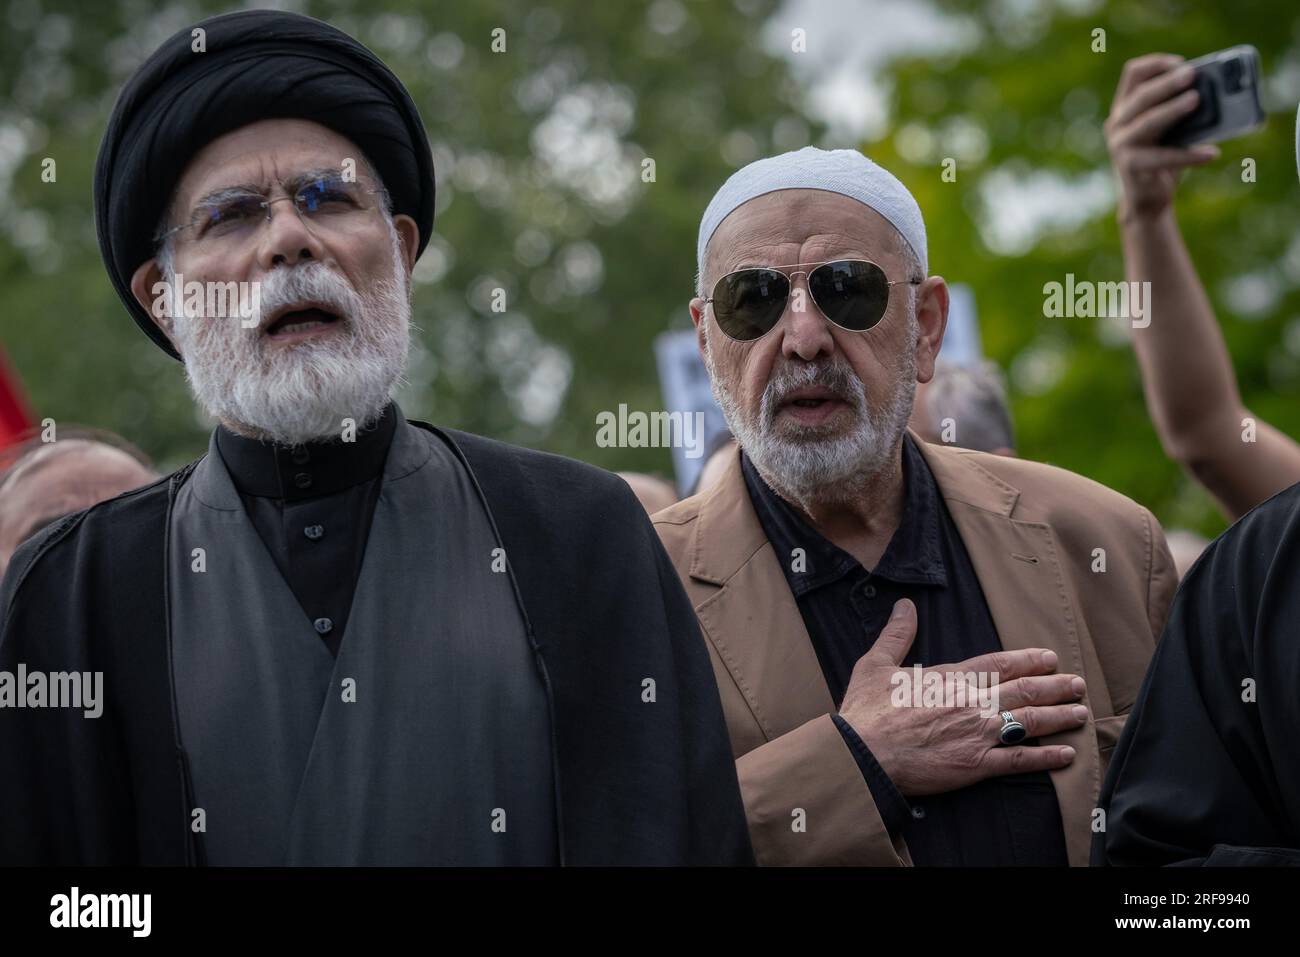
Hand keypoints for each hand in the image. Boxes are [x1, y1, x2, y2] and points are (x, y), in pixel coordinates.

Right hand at [838, 599, 1088, 797]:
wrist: (864, 752)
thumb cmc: (867, 711)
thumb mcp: (876, 664)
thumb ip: (896, 635)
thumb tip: (904, 606)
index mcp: (950, 677)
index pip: (998, 664)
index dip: (1027, 660)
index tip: (1050, 658)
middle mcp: (971, 701)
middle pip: (1023, 690)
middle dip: (1054, 686)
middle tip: (1078, 684)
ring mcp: (978, 733)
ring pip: (1030, 721)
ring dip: (1058, 716)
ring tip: (1080, 712)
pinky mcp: (977, 765)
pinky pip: (1020, 760)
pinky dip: (1046, 756)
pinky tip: (1066, 754)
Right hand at [1105, 53, 1219, 221]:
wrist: (1147, 199)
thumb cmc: (1162, 159)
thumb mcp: (1169, 129)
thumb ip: (1179, 110)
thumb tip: (1213, 91)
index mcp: (1125, 108)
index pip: (1133, 74)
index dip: (1157, 64)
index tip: (1182, 64)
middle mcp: (1117, 124)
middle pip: (1140, 95)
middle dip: (1167, 83)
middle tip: (1192, 74)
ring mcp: (1120, 146)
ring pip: (1147, 122)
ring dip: (1172, 109)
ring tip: (1196, 100)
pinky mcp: (1130, 167)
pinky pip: (1163, 157)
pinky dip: (1188, 155)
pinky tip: (1211, 153)